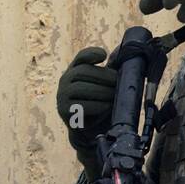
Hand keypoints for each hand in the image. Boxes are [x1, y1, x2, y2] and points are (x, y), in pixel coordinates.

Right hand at [55, 47, 117, 161]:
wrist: (92, 129)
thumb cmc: (101, 102)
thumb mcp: (105, 85)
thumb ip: (111, 71)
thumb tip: (122, 56)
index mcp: (75, 69)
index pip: (81, 57)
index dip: (91, 54)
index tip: (104, 55)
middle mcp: (65, 80)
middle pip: (82, 71)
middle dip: (104, 76)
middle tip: (119, 83)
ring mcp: (62, 95)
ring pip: (81, 88)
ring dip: (102, 91)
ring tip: (115, 96)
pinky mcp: (65, 111)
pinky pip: (82, 106)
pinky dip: (98, 105)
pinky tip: (108, 106)